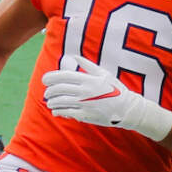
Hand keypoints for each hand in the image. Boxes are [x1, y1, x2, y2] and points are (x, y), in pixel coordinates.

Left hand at [40, 56, 171, 141]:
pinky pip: (67, 113)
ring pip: (60, 102)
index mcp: (88, 79)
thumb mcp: (104, 73)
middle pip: (59, 89)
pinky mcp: (85, 115)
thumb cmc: (115, 89)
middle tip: (48, 92)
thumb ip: (88, 65)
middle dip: (50, 91)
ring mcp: (84, 104)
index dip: (51, 77)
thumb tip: (74, 56)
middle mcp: (84, 91)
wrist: (126, 109)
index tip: (45, 80)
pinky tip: (56, 111)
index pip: (64, 76)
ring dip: (52, 102)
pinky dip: (59, 112)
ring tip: (50, 102)